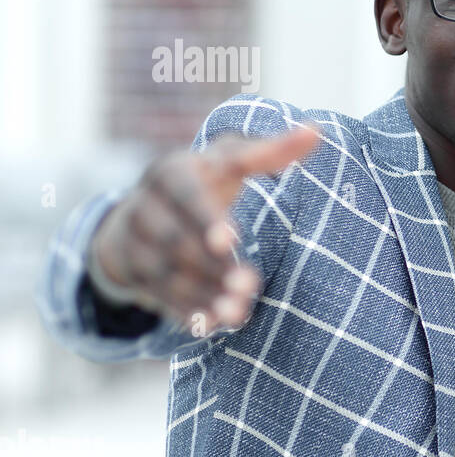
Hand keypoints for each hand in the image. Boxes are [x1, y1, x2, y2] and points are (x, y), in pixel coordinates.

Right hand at [89, 125, 319, 329]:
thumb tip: (318, 130)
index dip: (206, 218)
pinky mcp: (135, 275)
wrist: (141, 210)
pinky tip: (213, 326)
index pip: (185, 196)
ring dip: (202, 295)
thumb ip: (271, 150)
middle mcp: (144, 207)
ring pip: (166, 275)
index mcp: (169, 172)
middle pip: (175, 242)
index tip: (232, 240)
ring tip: (238, 312)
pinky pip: (159, 298)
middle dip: (212, 266)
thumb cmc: (203, 180)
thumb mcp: (229, 160)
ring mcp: (134, 244)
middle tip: (250, 285)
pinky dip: (186, 313)